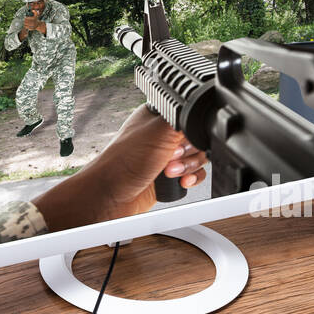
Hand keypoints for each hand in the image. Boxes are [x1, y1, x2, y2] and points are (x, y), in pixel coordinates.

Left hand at [91, 104, 208, 217]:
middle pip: (197, 139)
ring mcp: (168, 156)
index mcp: (158, 117)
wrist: (112, 196)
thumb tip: (201, 117)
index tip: (177, 140)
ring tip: (169, 172)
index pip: (189, 116)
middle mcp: (163, 136)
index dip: (189, 130)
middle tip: (170, 158)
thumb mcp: (159, 130)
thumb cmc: (123, 162)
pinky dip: (192, 179)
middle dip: (187, 153)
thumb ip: (184, 119)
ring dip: (188, 167)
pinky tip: (180, 181)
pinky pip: (195, 174)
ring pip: (198, 157)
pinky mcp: (171, 176)